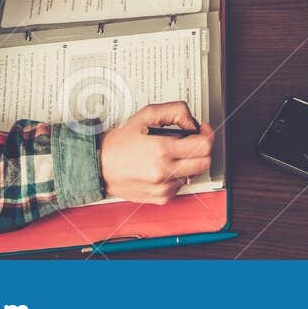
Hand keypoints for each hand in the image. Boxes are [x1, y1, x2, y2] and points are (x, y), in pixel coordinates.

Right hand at [98, 101, 214, 205]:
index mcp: (162, 149)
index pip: (204, 146)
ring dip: (189, 163)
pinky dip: (178, 175)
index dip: (207, 135)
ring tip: (172, 153)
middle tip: (192, 141)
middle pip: (204, 162)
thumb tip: (193, 123)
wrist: (100, 164)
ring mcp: (162, 187)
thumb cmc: (121, 141)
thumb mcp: (148, 114)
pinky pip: (181, 186)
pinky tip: (165, 166)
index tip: (203, 130)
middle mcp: (163, 171)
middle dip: (202, 149)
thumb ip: (176, 111)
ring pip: (194, 174)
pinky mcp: (159, 198)